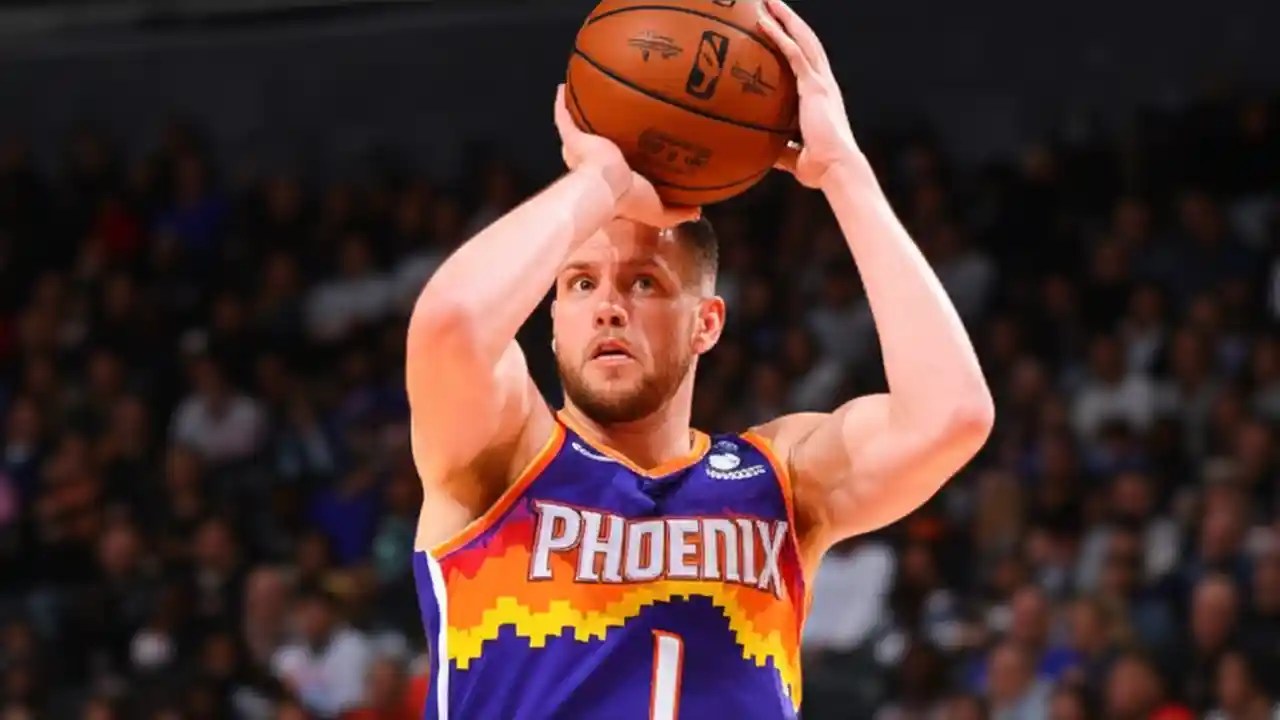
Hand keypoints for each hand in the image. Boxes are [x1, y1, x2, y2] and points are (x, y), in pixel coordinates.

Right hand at [553, 85, 699, 227]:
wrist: (608, 188)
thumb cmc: (630, 199)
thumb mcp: (658, 210)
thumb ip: (676, 211)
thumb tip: (697, 211)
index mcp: (614, 177)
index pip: (619, 164)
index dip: (627, 154)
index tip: (638, 141)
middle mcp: (595, 161)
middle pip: (598, 141)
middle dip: (604, 129)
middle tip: (615, 113)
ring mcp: (582, 147)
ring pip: (581, 125)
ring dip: (583, 111)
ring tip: (591, 92)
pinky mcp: (573, 137)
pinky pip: (564, 116)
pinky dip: (561, 102)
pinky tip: (563, 86)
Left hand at [757, 0, 860, 188]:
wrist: (836, 169)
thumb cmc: (820, 168)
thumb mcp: (794, 156)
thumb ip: (781, 150)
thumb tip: (761, 154)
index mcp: (822, 96)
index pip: (808, 62)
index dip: (796, 43)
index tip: (781, 29)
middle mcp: (824, 83)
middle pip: (806, 42)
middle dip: (790, 21)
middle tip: (771, 3)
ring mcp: (820, 82)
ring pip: (802, 39)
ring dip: (785, 18)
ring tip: (768, 1)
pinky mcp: (814, 86)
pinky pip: (793, 53)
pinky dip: (779, 35)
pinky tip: (763, 22)